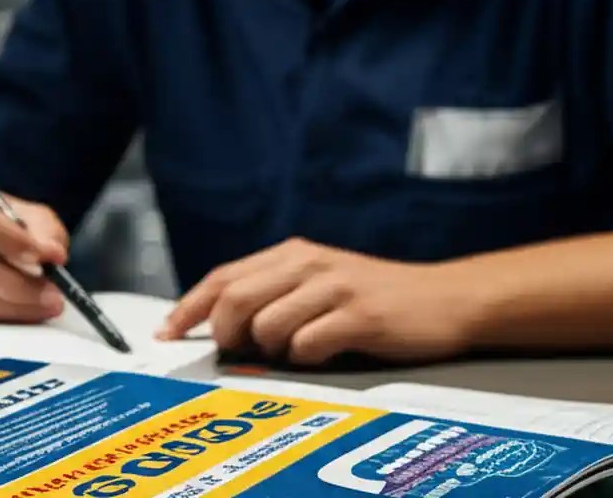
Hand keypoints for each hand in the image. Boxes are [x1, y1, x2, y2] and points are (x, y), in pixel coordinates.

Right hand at [0, 177, 68, 322]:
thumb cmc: (4, 227)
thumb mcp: (30, 216)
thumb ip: (44, 232)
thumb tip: (52, 254)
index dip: (12, 240)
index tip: (49, 258)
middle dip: (14, 283)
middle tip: (52, 295)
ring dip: (10, 308)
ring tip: (45, 307)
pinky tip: (22, 315)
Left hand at [158, 239, 483, 365]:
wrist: (446, 298)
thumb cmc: (375, 298)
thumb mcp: (319, 282)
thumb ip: (274, 293)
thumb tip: (217, 323)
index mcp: (292, 253)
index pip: (224, 277)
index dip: (188, 306)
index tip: (166, 332)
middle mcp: (308, 263)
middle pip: (235, 299)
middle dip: (224, 332)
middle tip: (236, 350)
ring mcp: (335, 288)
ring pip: (267, 325)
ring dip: (271, 348)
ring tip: (297, 348)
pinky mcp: (360, 316)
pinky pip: (308, 345)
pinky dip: (306, 357)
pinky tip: (326, 352)